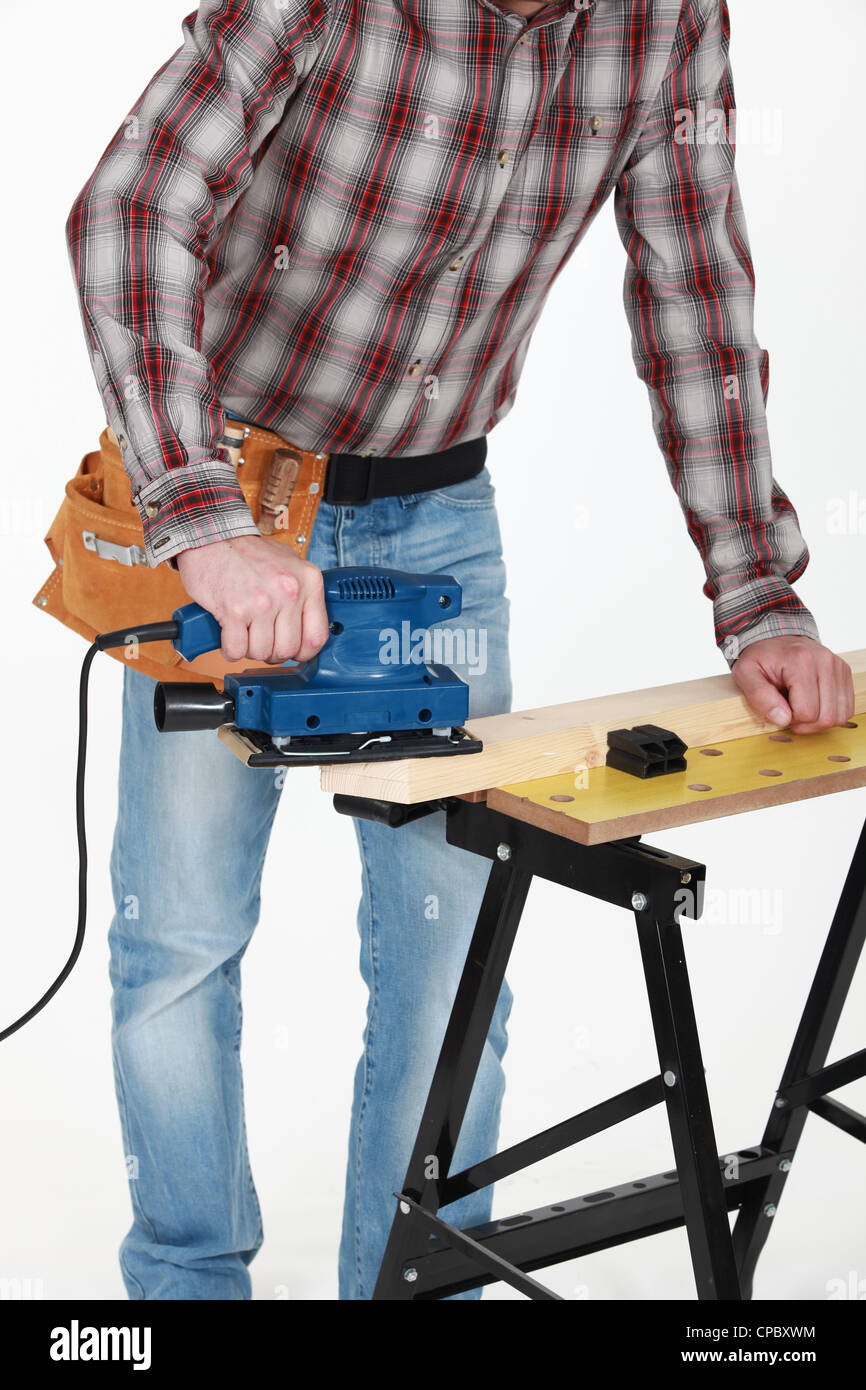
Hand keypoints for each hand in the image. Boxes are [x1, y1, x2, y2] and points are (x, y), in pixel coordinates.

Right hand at [176, 535, 328, 663]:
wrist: (212, 537)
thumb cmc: (249, 552)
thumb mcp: (290, 564)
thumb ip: (304, 594)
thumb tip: (308, 628)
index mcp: (308, 581)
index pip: (317, 637)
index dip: (303, 652)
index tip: (294, 651)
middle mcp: (288, 592)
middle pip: (287, 650)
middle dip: (273, 652)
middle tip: (262, 640)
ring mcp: (262, 602)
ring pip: (261, 652)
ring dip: (250, 649)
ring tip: (245, 633)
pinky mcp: (234, 611)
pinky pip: (236, 649)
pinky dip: (231, 649)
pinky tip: (230, 636)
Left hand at [731, 636, 854, 733]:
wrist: (775, 638)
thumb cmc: (761, 657)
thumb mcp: (745, 674)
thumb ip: (759, 696)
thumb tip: (783, 719)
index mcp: (800, 661)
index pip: (806, 712)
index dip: (791, 720)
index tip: (779, 710)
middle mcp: (824, 661)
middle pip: (826, 717)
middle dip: (805, 724)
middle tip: (789, 713)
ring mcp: (838, 666)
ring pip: (839, 715)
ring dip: (819, 721)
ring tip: (801, 708)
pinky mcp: (844, 672)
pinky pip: (847, 708)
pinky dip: (831, 713)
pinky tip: (814, 705)